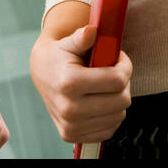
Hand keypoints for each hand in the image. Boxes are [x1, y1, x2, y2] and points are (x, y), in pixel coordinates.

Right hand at [29, 24, 130, 143]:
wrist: (41, 74)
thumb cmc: (59, 55)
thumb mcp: (68, 42)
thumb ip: (82, 37)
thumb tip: (91, 31)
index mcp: (69, 83)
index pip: (117, 80)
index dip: (125, 65)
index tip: (119, 57)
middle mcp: (69, 109)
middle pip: (122, 100)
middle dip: (124, 82)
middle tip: (114, 71)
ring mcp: (71, 126)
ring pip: (119, 115)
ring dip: (118, 99)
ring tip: (106, 85)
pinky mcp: (73, 136)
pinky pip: (110, 129)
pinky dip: (110, 115)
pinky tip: (101, 101)